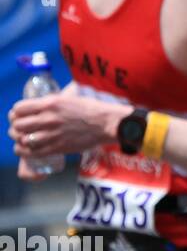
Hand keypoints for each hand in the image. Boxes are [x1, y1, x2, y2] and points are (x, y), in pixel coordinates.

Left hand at [9, 93, 126, 162]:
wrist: (107, 123)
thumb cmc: (92, 109)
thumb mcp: (70, 98)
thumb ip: (53, 102)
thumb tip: (43, 102)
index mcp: (51, 103)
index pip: (18, 109)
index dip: (15, 113)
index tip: (18, 116)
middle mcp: (48, 118)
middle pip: (18, 125)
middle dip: (15, 127)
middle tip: (19, 129)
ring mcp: (53, 134)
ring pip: (22, 140)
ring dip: (19, 140)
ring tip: (22, 140)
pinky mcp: (58, 147)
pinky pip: (32, 152)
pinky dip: (24, 152)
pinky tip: (24, 149)